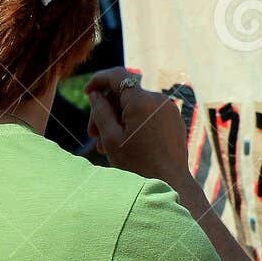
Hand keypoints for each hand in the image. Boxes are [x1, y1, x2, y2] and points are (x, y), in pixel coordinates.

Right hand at [86, 70, 196, 197]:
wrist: (170, 184)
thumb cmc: (137, 165)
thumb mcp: (111, 138)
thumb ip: (100, 111)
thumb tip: (95, 94)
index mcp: (142, 101)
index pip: (118, 76)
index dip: (99, 80)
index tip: (87, 91)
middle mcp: (158, 100)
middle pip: (125, 95)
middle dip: (106, 110)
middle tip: (93, 134)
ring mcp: (168, 109)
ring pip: (136, 106)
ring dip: (119, 120)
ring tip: (107, 146)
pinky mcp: (174, 120)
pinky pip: (149, 114)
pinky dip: (135, 123)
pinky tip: (125, 144)